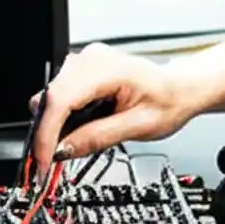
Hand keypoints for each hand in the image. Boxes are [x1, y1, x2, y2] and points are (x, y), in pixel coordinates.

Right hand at [30, 43, 199, 174]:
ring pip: (50, 99)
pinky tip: (80, 130)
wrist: (180, 88)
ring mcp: (83, 63)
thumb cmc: (169, 101)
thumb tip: (63, 150)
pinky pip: (60, 97)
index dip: (46, 134)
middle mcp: (90, 60)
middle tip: (54, 163)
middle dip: (48, 134)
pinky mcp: (81, 73)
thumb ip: (98, 137)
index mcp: (107, 68)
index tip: (44, 161)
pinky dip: (63, 119)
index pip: (60, 100)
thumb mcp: (140, 127)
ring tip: (78, 144)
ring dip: (56, 127)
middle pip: (50, 99)